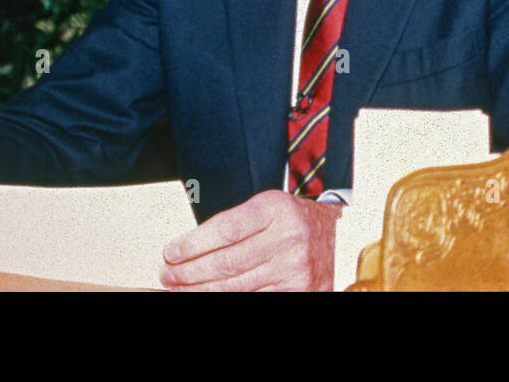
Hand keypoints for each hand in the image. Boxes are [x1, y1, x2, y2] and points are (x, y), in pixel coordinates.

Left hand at [160, 189, 341, 290]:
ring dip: (201, 290)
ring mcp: (294, 268)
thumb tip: (191, 249)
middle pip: (226, 262)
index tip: (171, 253)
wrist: (340, 237)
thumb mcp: (269, 207)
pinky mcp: (298, 292)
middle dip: (189, 272)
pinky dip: (226, 300)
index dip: (192, 245)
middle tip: (168, 275)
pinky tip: (209, 296)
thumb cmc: (296, 221)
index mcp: (275, 208)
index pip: (224, 230)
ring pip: (235, 287)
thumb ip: (235, 225)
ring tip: (180, 289)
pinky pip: (254, 300)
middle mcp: (287, 238)